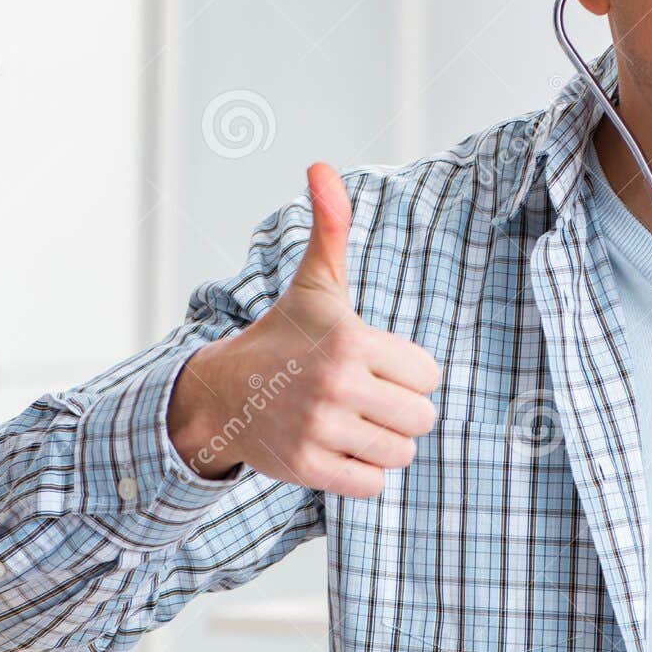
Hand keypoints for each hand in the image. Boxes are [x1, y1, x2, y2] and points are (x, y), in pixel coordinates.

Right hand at [168, 162, 439, 496]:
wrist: (222, 392)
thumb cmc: (284, 336)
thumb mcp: (316, 283)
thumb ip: (332, 227)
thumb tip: (321, 167)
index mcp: (351, 342)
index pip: (429, 375)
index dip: (409, 373)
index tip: (378, 365)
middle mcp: (336, 387)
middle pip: (421, 418)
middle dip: (402, 411)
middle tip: (367, 398)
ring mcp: (320, 431)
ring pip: (400, 454)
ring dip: (384, 443)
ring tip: (354, 423)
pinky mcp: (307, 469)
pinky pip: (372, 484)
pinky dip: (363, 473)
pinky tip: (340, 448)